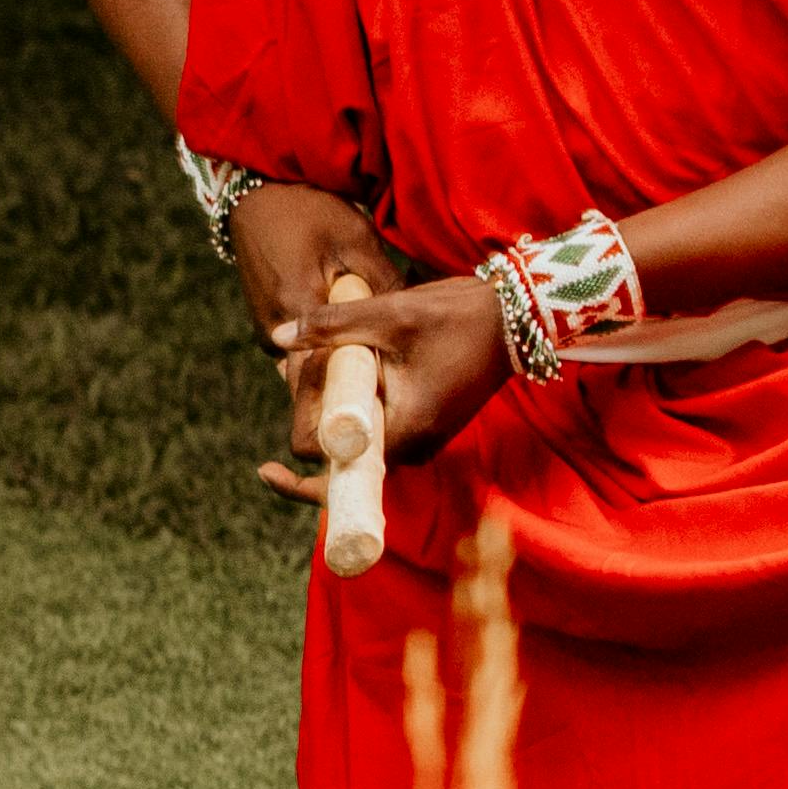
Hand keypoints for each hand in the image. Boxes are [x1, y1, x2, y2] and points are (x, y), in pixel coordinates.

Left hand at [262, 266, 505, 508]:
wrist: (514, 317)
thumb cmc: (456, 317)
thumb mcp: (388, 315)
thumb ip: (330, 327)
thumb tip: (279, 337)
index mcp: (403, 432)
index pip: (333, 473)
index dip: (299, 463)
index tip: (273, 449)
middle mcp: (412, 448)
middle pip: (338, 460)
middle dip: (310, 422)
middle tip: (298, 369)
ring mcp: (419, 438)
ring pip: (355, 442)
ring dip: (330, 409)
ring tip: (316, 358)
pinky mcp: (422, 423)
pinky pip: (374, 427)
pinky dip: (352, 403)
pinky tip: (340, 360)